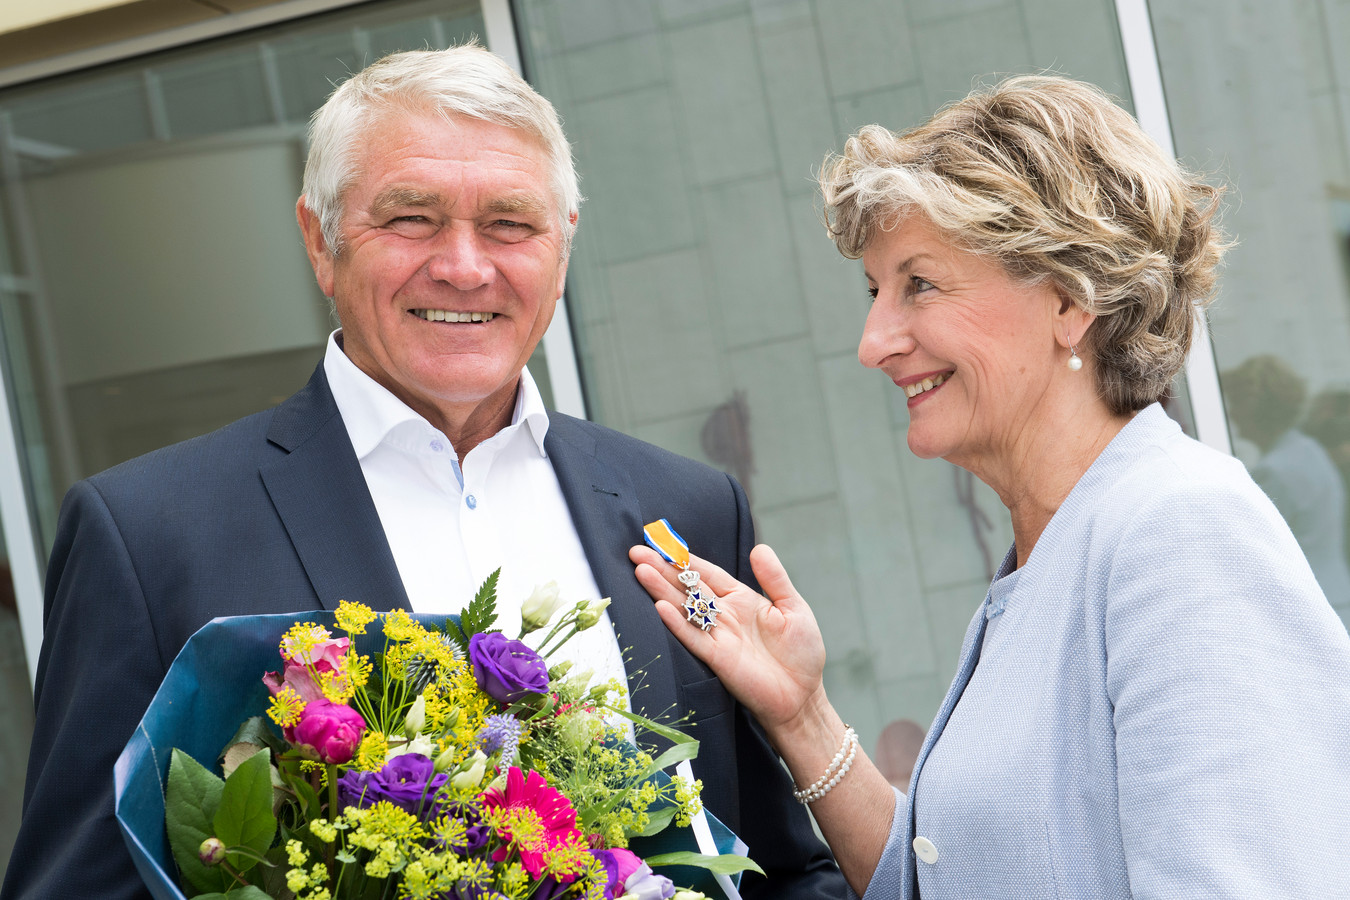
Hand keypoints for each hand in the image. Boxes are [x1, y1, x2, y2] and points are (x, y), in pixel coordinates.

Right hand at [628, 543, 826, 735]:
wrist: (802, 697)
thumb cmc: (802, 654)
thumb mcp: (794, 608)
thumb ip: (775, 579)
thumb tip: (759, 548)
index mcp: (741, 599)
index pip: (708, 574)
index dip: (686, 559)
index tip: (663, 543)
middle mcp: (724, 615)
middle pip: (688, 588)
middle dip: (663, 570)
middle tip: (636, 552)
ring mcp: (718, 636)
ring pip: (684, 608)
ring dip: (662, 590)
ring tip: (640, 570)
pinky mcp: (718, 658)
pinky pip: (693, 637)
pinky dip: (677, 623)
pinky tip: (659, 606)